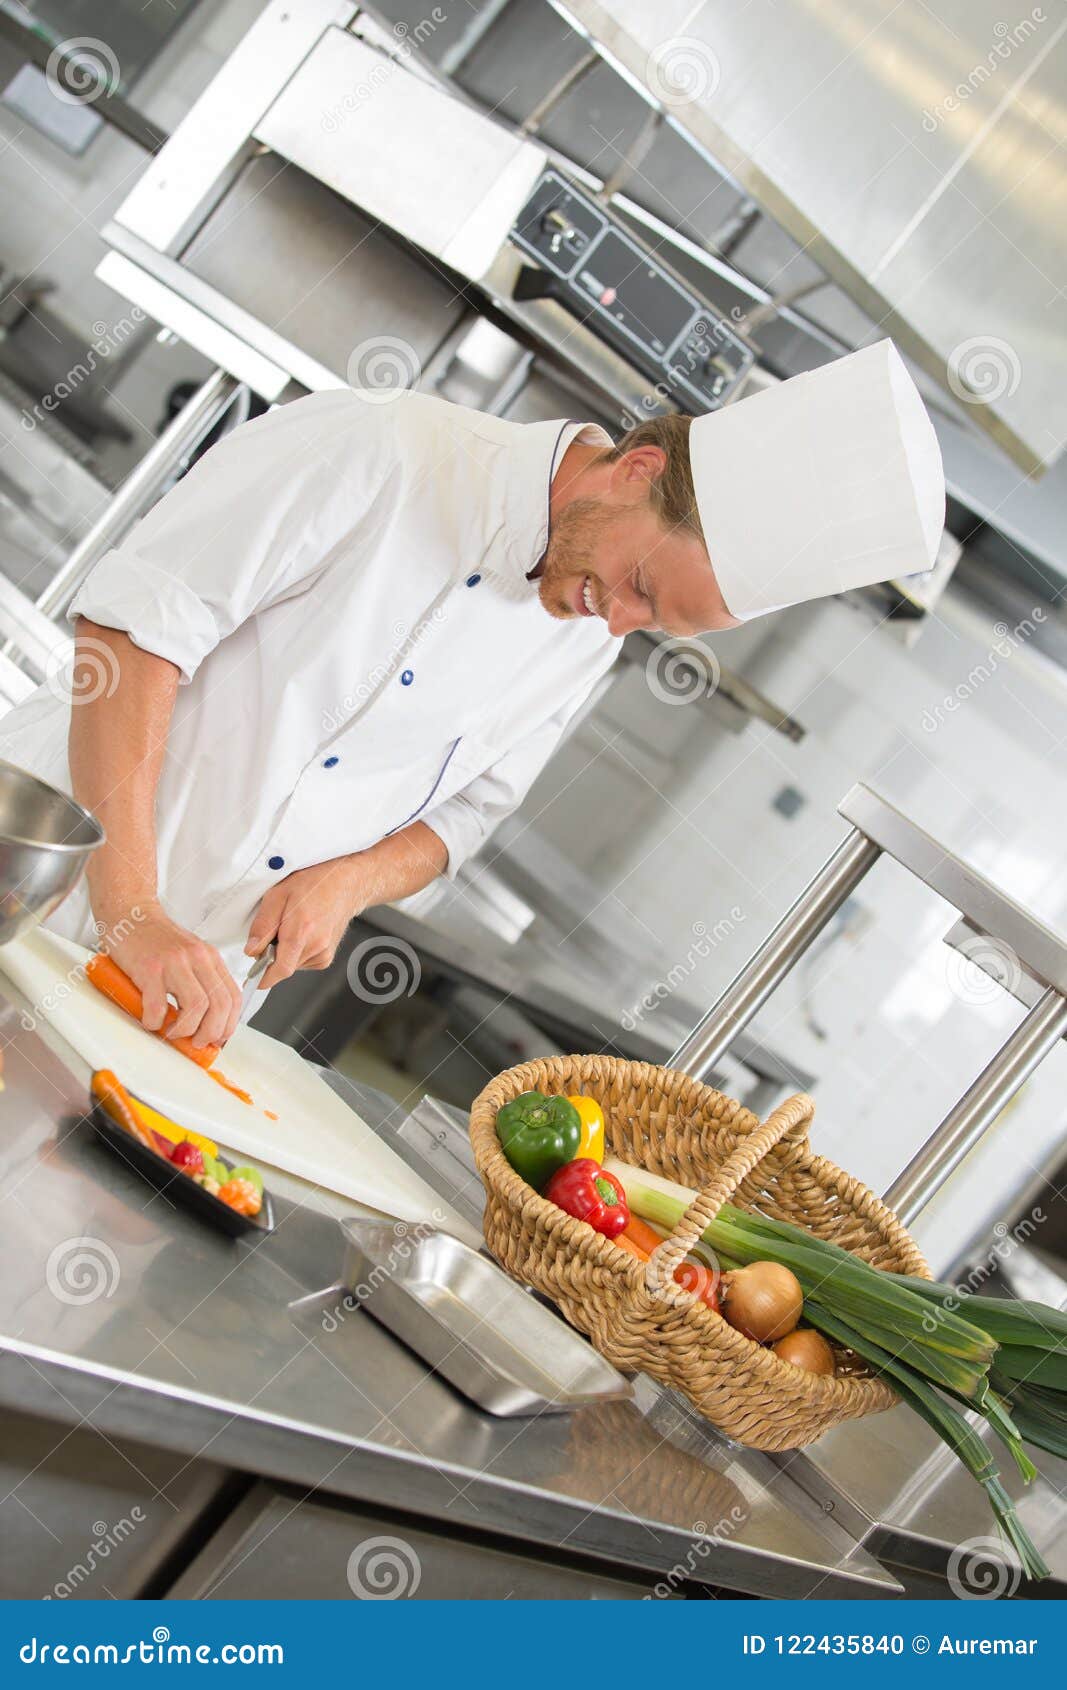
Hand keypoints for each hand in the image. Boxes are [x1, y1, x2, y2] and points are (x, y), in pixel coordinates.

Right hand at [98, 902, 242, 1048]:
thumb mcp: (189, 957)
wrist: (129, 914)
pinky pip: (158, 1006)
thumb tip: (206, 1021)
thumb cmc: (155, 941)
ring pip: (196, 1007)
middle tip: (195, 1042)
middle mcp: (197, 958)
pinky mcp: (150, 968)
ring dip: (185, 1030)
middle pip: (220, 1005)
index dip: (228, 1025)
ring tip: (172, 1032)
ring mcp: (174, 962)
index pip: (233, 997)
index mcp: (210, 958)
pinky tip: (150, 1020)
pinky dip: (154, 1021)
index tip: (216, 1039)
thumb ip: (200, 982)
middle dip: (210, 1033)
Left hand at [246, 858, 361, 989]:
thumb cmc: (314, 884)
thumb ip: (263, 925)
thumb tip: (252, 950)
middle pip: (283, 966)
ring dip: (284, 951)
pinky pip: (301, 962)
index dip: (263, 978)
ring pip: (291, 964)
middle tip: (276, 930)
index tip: (252, 980)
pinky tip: (303, 932)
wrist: (344, 883)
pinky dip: (296, 951)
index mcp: (302, 930)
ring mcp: (324, 953)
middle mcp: (316, 946)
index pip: (281, 969)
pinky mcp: (326, 957)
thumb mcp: (277, 895)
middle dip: (272, 954)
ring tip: (293, 926)